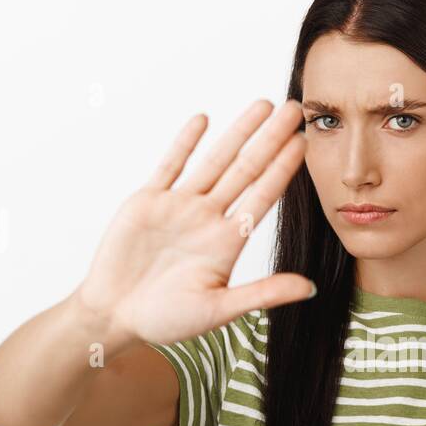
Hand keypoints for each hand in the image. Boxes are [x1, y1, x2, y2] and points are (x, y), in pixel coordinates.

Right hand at [75, 99, 313, 346]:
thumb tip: (311, 288)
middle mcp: (208, 218)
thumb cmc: (166, 320)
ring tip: (262, 105)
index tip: (305, 143)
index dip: (283, 169)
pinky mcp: (148, 201)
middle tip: (295, 109)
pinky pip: (170, 166)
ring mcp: (179, 206)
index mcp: (227, 241)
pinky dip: (185, 143)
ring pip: (214, 161)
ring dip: (237, 132)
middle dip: (270, 139)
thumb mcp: (219, 310)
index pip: (263, 196)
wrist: (114, 316)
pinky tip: (204, 120)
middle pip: (246, 170)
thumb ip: (263, 294)